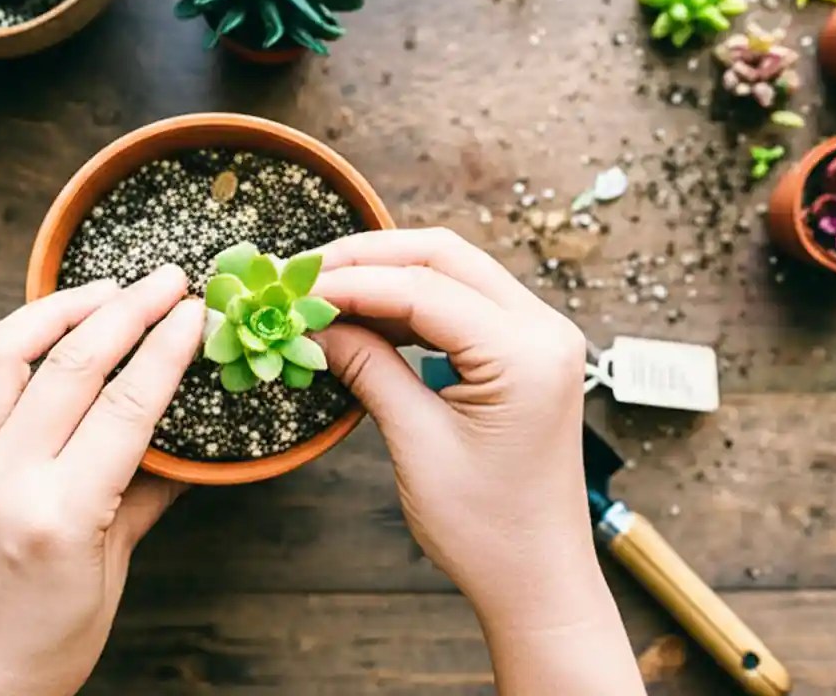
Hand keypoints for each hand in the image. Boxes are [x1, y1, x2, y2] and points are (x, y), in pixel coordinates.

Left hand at [0, 265, 202, 695]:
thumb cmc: (49, 644)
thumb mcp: (114, 572)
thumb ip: (148, 495)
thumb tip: (189, 443)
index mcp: (63, 513)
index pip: (127, 405)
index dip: (167, 347)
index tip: (196, 309)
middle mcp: (4, 477)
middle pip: (70, 363)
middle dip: (127, 309)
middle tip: (166, 279)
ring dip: (53, 308)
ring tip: (101, 290)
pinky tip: (24, 330)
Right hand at [312, 229, 643, 693]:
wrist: (537, 579)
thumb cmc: (485, 529)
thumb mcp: (416, 444)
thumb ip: (368, 368)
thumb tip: (315, 322)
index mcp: (526, 354)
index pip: (424, 288)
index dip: (350, 281)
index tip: (291, 285)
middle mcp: (544, 330)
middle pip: (444, 256)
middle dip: (367, 259)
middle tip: (301, 273)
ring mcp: (540, 337)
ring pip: (452, 271)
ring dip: (386, 275)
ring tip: (321, 291)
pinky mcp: (525, 353)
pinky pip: (461, 304)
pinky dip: (409, 303)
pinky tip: (363, 316)